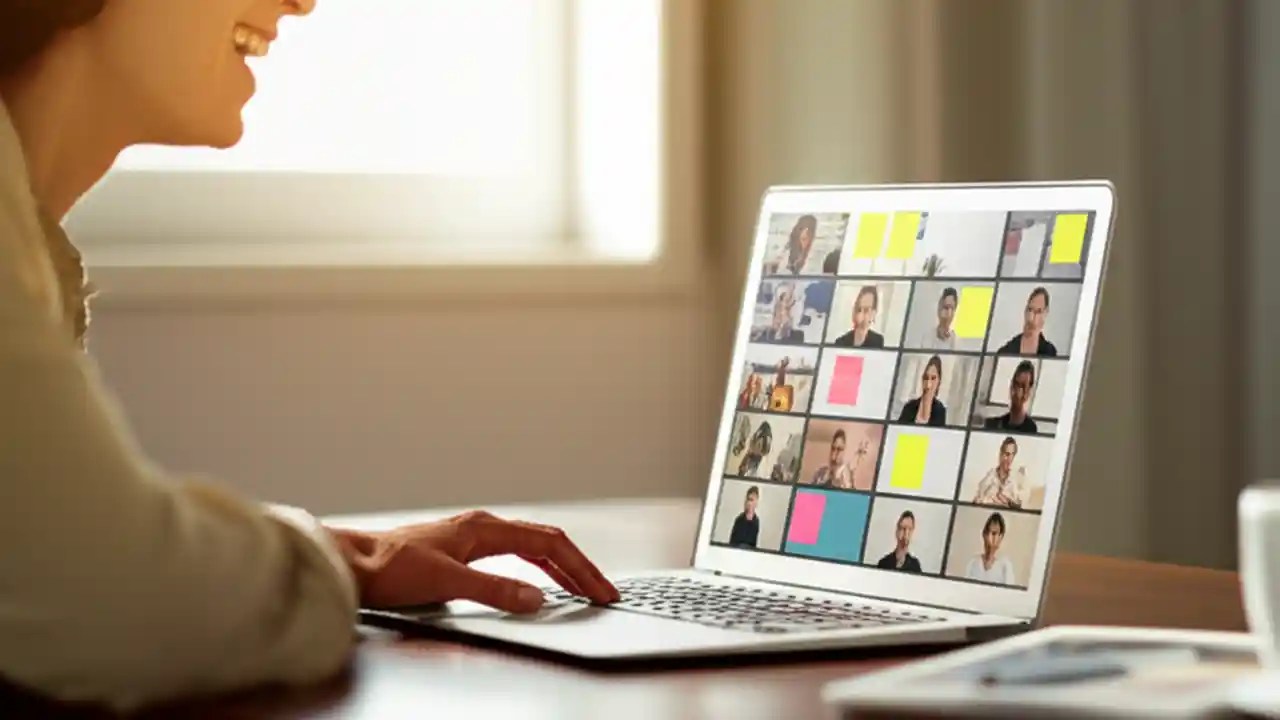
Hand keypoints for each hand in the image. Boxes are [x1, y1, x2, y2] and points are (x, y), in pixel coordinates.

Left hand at [327, 510, 619, 613]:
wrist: (353, 564)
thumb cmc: (391, 567)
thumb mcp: (448, 582)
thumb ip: (496, 591)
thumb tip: (537, 600)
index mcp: (485, 528)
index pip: (548, 544)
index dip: (579, 569)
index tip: (599, 590)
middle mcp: (482, 526)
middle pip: (545, 542)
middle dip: (578, 567)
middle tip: (601, 592)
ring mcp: (473, 536)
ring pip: (531, 545)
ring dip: (560, 566)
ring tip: (580, 586)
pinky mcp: (463, 549)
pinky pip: (514, 552)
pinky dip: (537, 565)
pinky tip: (538, 579)